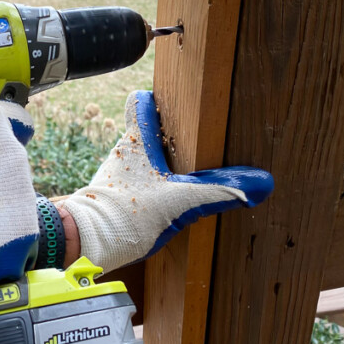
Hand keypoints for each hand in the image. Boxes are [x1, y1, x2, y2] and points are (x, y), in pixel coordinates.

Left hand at [57, 91, 272, 272]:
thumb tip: (260, 183)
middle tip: (191, 145)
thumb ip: (219, 192)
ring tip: (182, 178)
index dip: (154, 99)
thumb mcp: (180, 202)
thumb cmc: (126, 213)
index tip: (171, 100)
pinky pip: (133, 187)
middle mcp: (121, 153)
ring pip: (138, 163)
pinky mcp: (108, 199)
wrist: (82, 243)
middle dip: (166, 139)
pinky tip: (163, 206)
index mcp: (137, 141)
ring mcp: (112, 176)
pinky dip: (149, 191)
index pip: (140, 103)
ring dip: (157, 168)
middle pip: (144, 135)